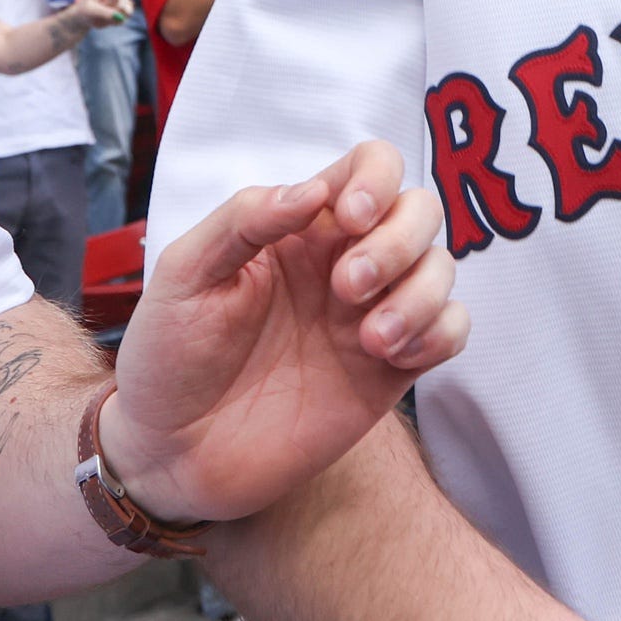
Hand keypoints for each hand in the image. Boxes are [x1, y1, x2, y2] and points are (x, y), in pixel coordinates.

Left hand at [105, 141, 465, 526]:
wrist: (173, 453)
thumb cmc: (170, 355)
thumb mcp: (186, 273)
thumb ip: (244, 220)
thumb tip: (313, 189)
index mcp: (298, 228)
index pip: (370, 167)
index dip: (376, 178)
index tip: (347, 219)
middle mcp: (343, 262)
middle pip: (419, 210)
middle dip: (399, 240)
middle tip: (347, 286)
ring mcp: (369, 317)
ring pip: (441, 268)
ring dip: (420, 292)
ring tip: (370, 338)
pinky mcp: (388, 372)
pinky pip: (451, 331)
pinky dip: (439, 332)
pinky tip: (390, 356)